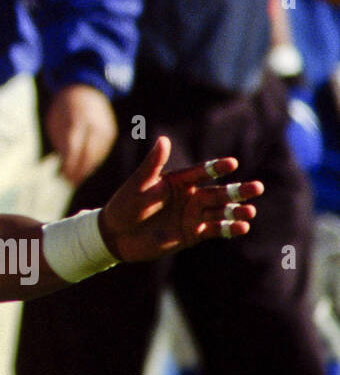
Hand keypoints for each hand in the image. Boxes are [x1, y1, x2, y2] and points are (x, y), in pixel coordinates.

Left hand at [46, 83, 116, 184]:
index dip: (68, 166)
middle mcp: (93, 125)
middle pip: (88, 154)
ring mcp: (105, 129)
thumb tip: (64, 167)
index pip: (73, 149)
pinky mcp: (111, 133)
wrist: (85, 89)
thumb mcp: (56, 122)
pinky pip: (103, 151)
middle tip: (69, 183)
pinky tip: (84, 169)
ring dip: (86, 169)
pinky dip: (93, 161)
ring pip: (97, 155)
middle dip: (78, 171)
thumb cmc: (64, 109)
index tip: (61, 177)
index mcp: (76, 121)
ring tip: (74, 180)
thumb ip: (61, 143)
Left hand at [100, 137, 260, 261]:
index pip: (201, 172)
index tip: (232, 163)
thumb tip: (164, 139)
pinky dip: (228, 229)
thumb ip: (153, 164)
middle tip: (257, 187)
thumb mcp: (139, 183)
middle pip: (218, 192)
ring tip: (250, 211)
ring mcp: (192, 216)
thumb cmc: (125, 204)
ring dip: (236, 211)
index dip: (216, 168)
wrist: (116, 234)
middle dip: (238, 191)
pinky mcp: (192, 234)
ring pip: (220, 212)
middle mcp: (189, 197)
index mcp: (178, 181)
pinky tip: (242, 227)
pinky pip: (214, 230)